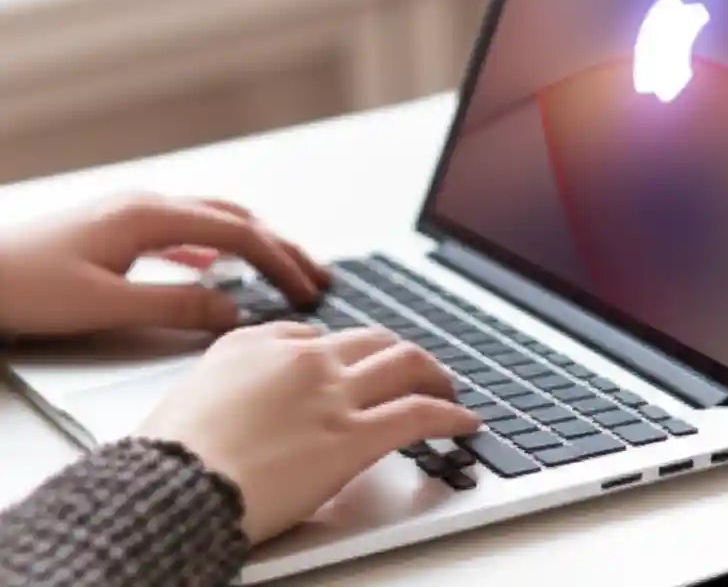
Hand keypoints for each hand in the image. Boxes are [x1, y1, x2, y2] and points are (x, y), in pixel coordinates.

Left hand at [0, 193, 328, 335]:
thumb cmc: (20, 287)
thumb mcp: (105, 306)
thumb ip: (176, 306)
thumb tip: (235, 310)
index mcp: (148, 217)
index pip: (237, 234)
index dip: (279, 262)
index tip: (308, 290)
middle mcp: (146, 206)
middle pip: (235, 220)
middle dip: (281, 248)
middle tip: (317, 277)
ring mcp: (132, 215)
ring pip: (214, 223)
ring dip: (256, 246)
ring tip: (286, 269)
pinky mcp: (118, 232)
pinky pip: (187, 233)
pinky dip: (220, 249)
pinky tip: (223, 268)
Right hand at [138, 323, 480, 543]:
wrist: (169, 486)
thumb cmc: (169, 456)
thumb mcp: (192, 395)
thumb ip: (235, 384)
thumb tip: (257, 396)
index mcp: (257, 342)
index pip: (322, 336)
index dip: (349, 355)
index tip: (362, 369)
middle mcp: (302, 358)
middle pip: (374, 341)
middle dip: (401, 355)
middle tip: (418, 371)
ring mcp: (332, 394)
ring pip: (407, 364)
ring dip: (436, 374)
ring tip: (449, 389)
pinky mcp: (353, 436)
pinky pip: (420, 414)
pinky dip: (451, 415)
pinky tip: (464, 422)